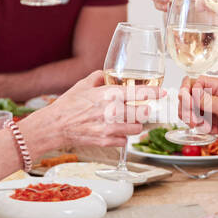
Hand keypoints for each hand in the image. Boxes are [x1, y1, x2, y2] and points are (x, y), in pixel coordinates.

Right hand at [20, 71, 160, 150]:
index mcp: (108, 95)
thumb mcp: (83, 85)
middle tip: (140, 110)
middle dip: (144, 111)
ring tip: (126, 121)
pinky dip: (123, 137)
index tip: (162, 93)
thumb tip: (108, 75)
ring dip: (134, 125)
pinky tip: (115, 132)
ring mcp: (110, 128)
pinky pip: (125, 141)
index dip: (154, 93)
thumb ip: (99, 77)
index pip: (139, 93)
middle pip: (143, 113)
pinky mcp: (106, 141)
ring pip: (136, 129)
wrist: (55, 126)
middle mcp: (112, 112)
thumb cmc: (68, 105)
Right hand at [177, 76, 217, 148]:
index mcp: (216, 86)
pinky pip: (196, 122)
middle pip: (187, 97)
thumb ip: (205, 100)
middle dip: (187, 109)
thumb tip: (189, 95)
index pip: (193, 83)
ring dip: (192, 120)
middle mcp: (211, 96)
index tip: (189, 103)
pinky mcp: (210, 121)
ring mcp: (210, 109)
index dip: (187, 92)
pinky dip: (200, 127)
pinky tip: (211, 130)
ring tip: (203, 126)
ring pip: (190, 111)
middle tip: (194, 119)